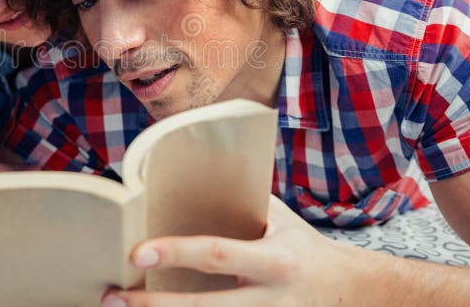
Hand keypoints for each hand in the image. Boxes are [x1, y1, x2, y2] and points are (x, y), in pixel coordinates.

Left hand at [102, 195, 365, 305]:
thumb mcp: (281, 221)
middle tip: (113, 296)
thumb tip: (190, 176)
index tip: (137, 252)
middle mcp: (270, 299)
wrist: (357, 293)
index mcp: (274, 260)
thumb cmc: (305, 248)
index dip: (176, 253)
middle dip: (155, 305)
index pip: (217, 254)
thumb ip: (241, 203)